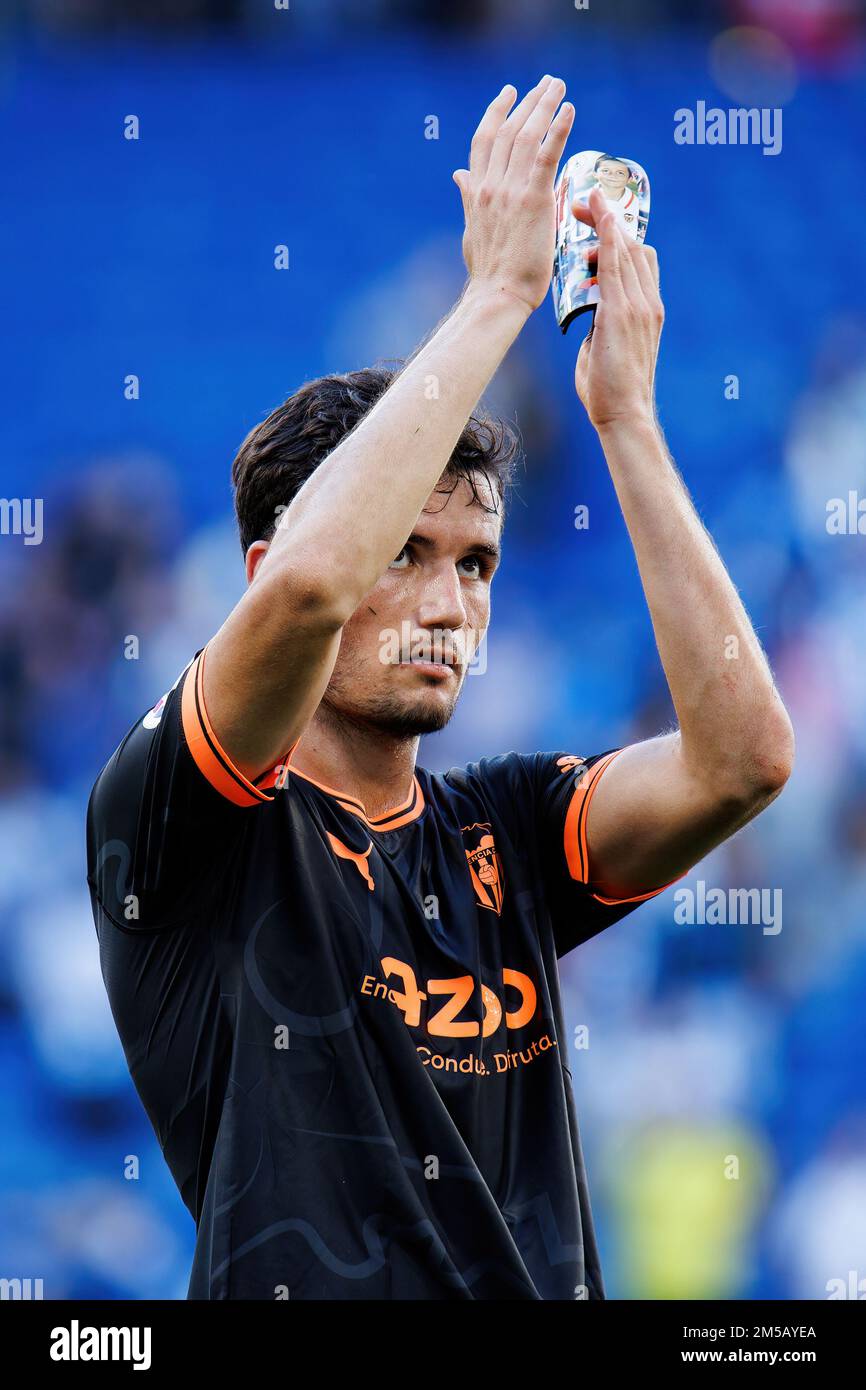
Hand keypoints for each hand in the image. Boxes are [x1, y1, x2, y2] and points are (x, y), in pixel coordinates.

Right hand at [453, 76, 573, 316]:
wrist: (498, 294)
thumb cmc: (489, 272)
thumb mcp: (472, 228)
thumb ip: (468, 197)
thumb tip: (458, 175)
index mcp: (476, 191)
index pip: (485, 140)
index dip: (497, 113)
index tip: (509, 93)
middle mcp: (491, 185)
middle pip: (507, 131)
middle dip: (527, 102)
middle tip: (545, 83)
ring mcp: (511, 191)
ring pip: (526, 136)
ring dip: (544, 106)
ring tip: (558, 87)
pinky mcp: (534, 200)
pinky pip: (547, 155)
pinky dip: (558, 129)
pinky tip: (569, 110)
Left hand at [573, 188, 663, 429]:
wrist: (624, 413)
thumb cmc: (610, 390)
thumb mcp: (605, 349)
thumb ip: (600, 328)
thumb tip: (588, 320)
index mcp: (647, 310)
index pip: (638, 259)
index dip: (619, 234)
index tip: (598, 218)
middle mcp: (649, 302)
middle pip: (632, 246)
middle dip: (606, 218)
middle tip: (580, 202)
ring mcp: (639, 306)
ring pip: (624, 250)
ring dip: (602, 222)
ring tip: (579, 205)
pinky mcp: (622, 313)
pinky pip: (615, 266)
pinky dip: (607, 237)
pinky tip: (598, 218)